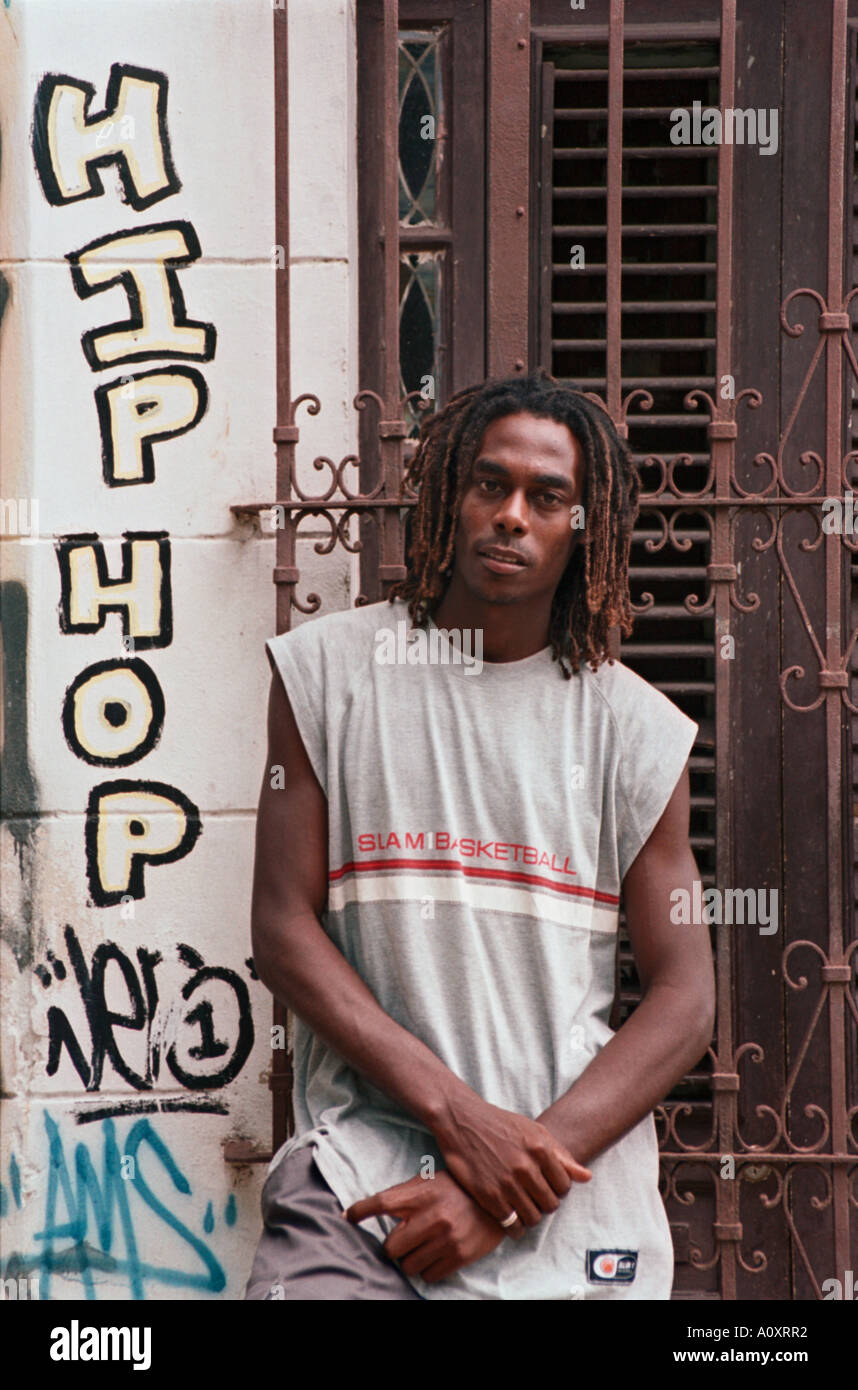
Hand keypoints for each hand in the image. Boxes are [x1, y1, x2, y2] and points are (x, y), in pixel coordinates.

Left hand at [344, 1171, 505, 1283]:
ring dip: (411, 1260)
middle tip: (403, 1240)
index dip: (360, 1211)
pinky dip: (428, 1270)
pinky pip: (428, 1276)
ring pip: (408, 1266)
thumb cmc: (459, 1189)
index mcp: (420, 1192)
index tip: (348, 1216)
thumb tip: (377, 1210)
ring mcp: (444, 1238)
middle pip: (390, 1246)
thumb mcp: (431, 1181)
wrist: (500, 1200)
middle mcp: (430, 1216)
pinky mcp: (458, 1256)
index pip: (381, 1202)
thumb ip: (406, 1195)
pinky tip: (436, 1256)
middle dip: (394, 1246)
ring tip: (422, 1248)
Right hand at [431, 1092, 590, 1235]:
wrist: (462, 1121)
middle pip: (551, 1204)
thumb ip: (561, 1155)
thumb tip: (586, 1177)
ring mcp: (507, 1183)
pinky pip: (512, 1225)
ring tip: (523, 1207)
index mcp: (540, 1149)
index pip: (564, 1186)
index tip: (547, 1187)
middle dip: (545, 1203)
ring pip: (533, 1217)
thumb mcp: (534, 1132)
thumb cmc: (500, 1125)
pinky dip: (514, 1227)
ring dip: (530, 1216)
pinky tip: (510, 1217)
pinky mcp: (489, 1196)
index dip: (558, 1189)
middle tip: (534, 1197)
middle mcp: (526, 1167)